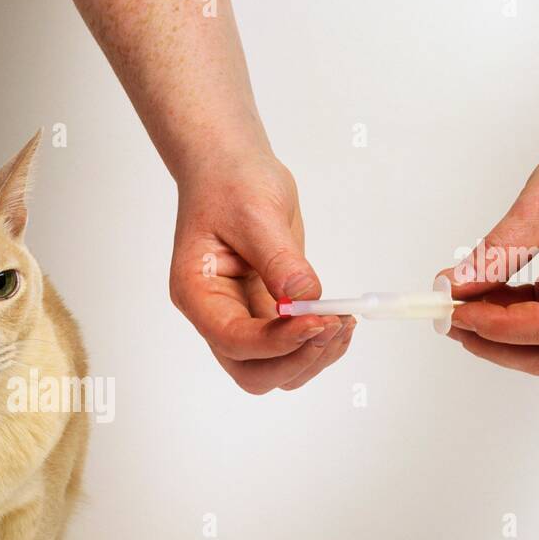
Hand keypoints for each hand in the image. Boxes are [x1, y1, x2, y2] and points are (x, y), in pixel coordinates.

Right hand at [169, 154, 353, 392]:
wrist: (231, 167)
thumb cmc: (230, 182)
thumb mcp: (255, 213)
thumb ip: (280, 260)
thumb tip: (305, 297)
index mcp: (197, 292)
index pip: (233, 339)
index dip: (277, 341)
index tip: (319, 321)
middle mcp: (215, 315)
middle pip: (252, 372)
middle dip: (295, 359)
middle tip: (332, 325)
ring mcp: (242, 318)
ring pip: (275, 370)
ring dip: (312, 358)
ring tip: (342, 322)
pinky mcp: (268, 313)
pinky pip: (292, 348)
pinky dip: (319, 345)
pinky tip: (339, 320)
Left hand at [438, 121, 538, 374]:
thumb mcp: (536, 208)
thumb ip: (495, 254)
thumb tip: (456, 287)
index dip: (493, 326)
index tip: (454, 310)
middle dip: (491, 341)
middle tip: (449, 318)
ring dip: (497, 334)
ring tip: (460, 306)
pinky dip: (510, 320)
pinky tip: (483, 300)